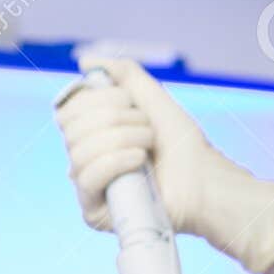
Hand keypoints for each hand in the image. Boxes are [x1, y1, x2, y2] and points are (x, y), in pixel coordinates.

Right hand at [54, 57, 273, 273]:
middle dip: (114, 119)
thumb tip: (83, 61)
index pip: (68, 111)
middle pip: (71, 128)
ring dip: (122, 139)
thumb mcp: (152, 98)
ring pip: (79, 151)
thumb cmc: (182, 145)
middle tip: (147, 128)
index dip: (96, 100)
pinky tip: (139, 160)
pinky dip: (115, 161)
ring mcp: (88, 187)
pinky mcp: (94, 212)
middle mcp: (85, 159)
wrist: (205, 179)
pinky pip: (86, 178)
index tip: (129, 102)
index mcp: (92, 134)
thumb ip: (122, 74)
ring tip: (149, 145)